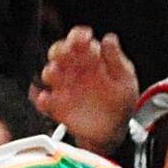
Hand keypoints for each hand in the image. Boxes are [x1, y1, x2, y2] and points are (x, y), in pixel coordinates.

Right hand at [33, 26, 137, 155]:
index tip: (84, 39)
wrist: (114, 130)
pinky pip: (45, 101)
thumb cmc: (120, 102)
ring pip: (49, 73)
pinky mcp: (57, 106)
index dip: (78, 37)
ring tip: (56, 74)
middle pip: (59, 52)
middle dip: (60, 50)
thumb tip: (109, 39)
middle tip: (66, 53)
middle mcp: (73, 69)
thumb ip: (116, 60)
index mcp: (90, 58)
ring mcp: (63, 87)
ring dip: (51, 72)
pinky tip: (46, 99)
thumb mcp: (125, 79)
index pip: (79, 40)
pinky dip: (42, 100)